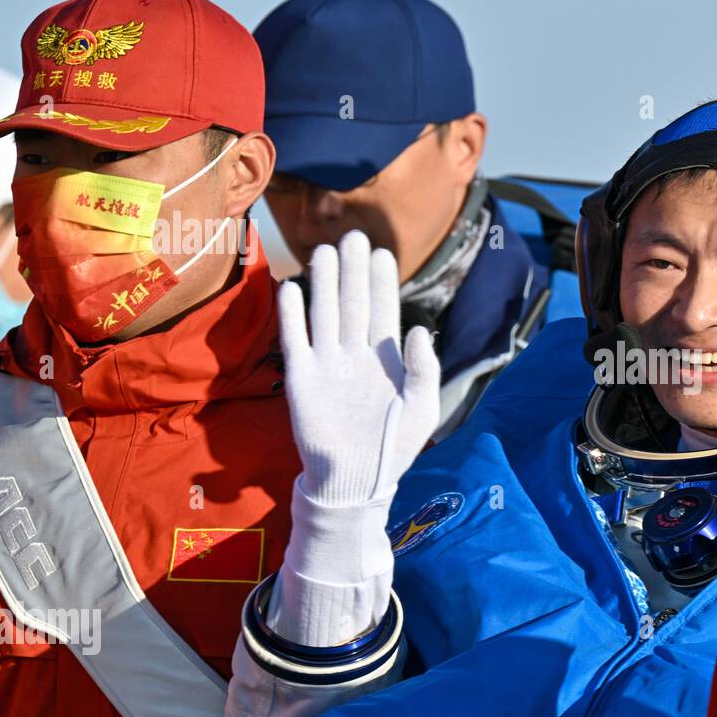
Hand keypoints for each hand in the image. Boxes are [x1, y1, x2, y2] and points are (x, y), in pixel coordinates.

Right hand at [278, 229, 440, 506]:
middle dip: (354, 271)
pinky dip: (293, 315)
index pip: (383, 310)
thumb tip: (421, 328)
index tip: (383, 252)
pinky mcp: (302, 378)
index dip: (382, 282)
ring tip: (325, 250)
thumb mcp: (423, 408)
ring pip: (325, 313)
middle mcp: (355, 354)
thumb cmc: (395, 445)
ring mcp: (327, 363)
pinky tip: (291, 286)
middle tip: (354, 236)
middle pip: (353, 303)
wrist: (357, 480)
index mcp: (386, 359)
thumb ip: (425, 368)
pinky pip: (295, 339)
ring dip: (324, 283)